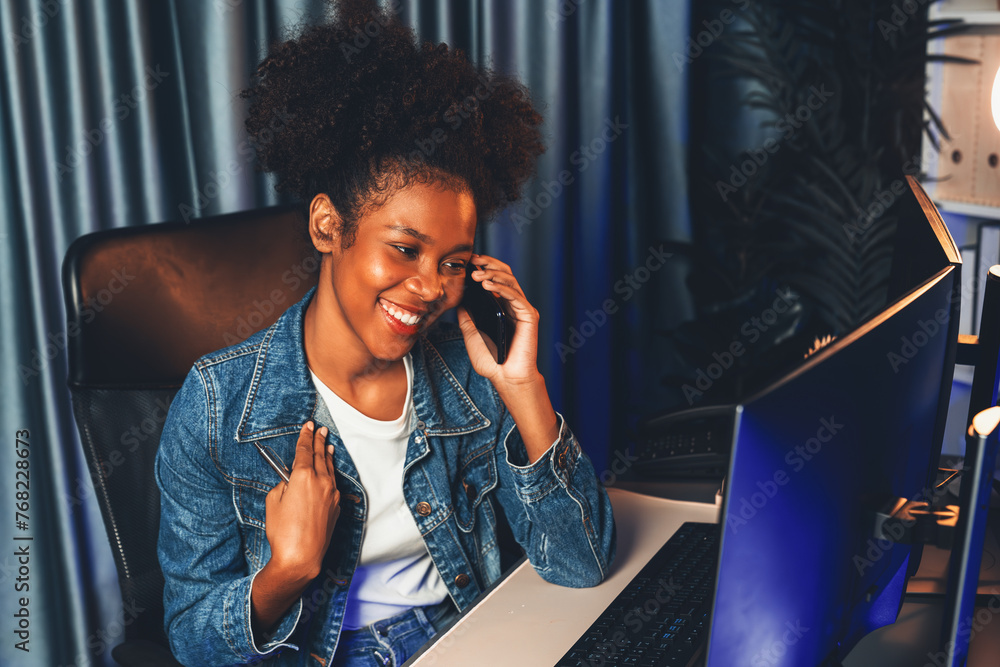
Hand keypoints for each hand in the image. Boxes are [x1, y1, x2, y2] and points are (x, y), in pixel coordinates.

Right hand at [264, 421, 339, 578]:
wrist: (302, 556)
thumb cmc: (282, 531)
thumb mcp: (273, 502)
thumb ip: (282, 485)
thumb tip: (290, 482)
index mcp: (303, 476)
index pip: (304, 450)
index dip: (305, 436)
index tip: (308, 426)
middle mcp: (321, 481)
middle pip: (319, 455)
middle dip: (319, 440)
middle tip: (320, 429)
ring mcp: (331, 493)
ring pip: (329, 468)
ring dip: (327, 455)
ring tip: (328, 444)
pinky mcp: (336, 506)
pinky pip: (333, 483)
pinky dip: (331, 472)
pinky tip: (329, 471)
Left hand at [457, 254, 542, 389]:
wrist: (506, 378)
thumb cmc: (492, 361)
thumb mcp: (471, 335)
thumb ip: (467, 318)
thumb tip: (459, 301)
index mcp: (502, 307)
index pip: (495, 279)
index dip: (484, 268)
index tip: (468, 262)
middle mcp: (514, 305)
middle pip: (505, 275)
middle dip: (489, 265)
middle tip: (473, 262)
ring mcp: (522, 309)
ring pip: (511, 281)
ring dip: (493, 274)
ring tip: (477, 274)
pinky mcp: (529, 315)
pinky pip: (516, 296)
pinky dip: (502, 288)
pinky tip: (488, 285)